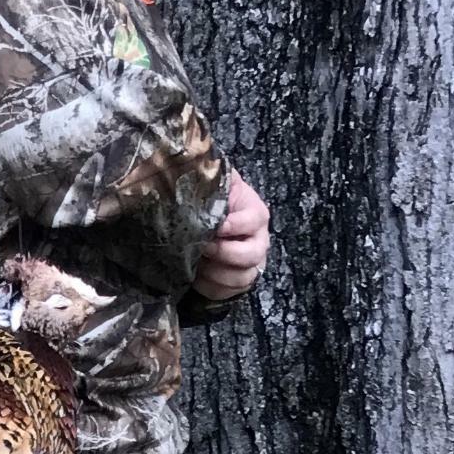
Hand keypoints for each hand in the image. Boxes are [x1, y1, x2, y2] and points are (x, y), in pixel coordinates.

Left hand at [193, 169, 269, 301]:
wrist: (204, 225)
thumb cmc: (209, 202)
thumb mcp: (214, 184)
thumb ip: (211, 173)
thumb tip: (194, 160)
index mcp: (255, 212)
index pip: (253, 221)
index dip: (232, 226)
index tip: (213, 227)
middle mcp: (259, 240)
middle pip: (252, 255)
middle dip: (223, 254)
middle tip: (201, 248)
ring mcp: (252, 264)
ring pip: (242, 278)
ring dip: (215, 273)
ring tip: (196, 263)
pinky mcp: (239, 283)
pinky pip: (228, 292)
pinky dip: (210, 287)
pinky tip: (196, 276)